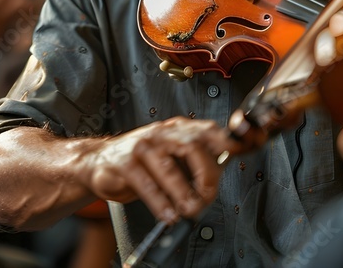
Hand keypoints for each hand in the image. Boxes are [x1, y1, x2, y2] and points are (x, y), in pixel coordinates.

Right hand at [80, 117, 241, 223]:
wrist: (100, 160)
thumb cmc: (144, 160)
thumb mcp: (174, 154)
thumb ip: (200, 159)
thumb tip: (231, 163)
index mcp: (178, 130)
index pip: (209, 131)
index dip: (228, 141)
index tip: (242, 152)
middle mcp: (162, 134)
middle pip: (192, 147)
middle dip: (205, 176)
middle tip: (206, 198)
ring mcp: (142, 146)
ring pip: (168, 168)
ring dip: (182, 193)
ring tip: (189, 210)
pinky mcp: (124, 164)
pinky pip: (146, 185)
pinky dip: (160, 203)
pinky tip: (167, 214)